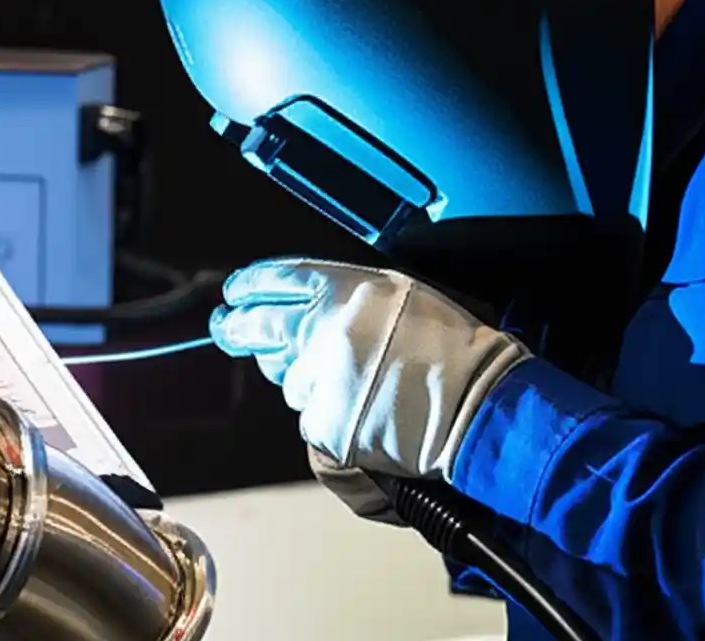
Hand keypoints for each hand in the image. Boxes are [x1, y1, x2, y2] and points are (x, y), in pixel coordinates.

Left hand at [210, 258, 529, 521]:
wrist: (477, 402)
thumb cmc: (449, 348)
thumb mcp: (397, 294)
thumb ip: (343, 298)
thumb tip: (295, 306)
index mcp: (345, 292)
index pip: (276, 281)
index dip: (249, 288)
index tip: (235, 293)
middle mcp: (325, 331)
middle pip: (260, 327)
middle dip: (237, 328)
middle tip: (226, 327)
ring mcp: (321, 380)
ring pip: (288, 379)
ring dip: (305, 379)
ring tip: (353, 382)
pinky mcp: (324, 423)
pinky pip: (309, 418)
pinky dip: (328, 416)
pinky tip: (362, 409)